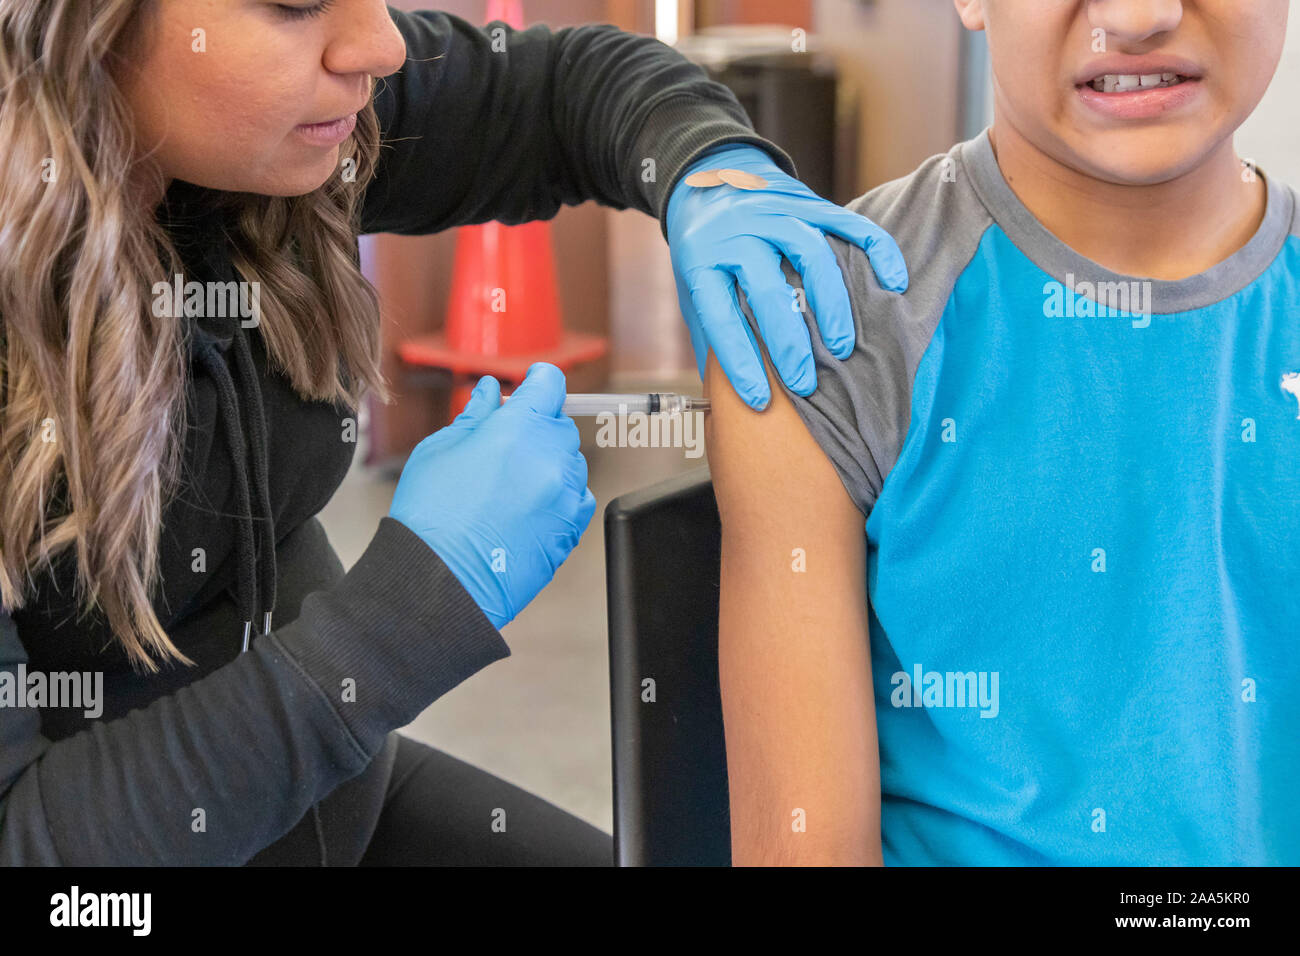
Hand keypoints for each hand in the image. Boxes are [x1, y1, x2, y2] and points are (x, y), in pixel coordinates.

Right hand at [388, 363, 595, 628]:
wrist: (437, 582)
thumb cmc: (430, 518)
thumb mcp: (440, 450)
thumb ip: (475, 416)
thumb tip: (490, 393)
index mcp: (517, 430)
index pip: (550, 385)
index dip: (538, 381)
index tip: (531, 384)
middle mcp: (549, 459)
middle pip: (560, 425)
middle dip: (537, 426)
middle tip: (505, 444)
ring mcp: (564, 496)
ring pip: (570, 462)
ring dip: (548, 462)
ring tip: (509, 485)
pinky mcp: (570, 529)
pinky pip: (578, 498)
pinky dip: (560, 495)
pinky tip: (528, 506)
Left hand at [666, 144, 908, 409]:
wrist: (707, 177)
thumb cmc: (704, 252)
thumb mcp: (691, 289)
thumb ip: (709, 332)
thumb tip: (726, 395)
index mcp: (702, 259)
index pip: (721, 316)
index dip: (740, 362)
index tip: (760, 400)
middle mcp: (738, 233)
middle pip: (767, 289)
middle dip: (790, 343)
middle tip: (807, 383)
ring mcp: (775, 212)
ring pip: (810, 254)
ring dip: (831, 305)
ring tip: (843, 348)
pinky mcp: (808, 201)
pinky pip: (849, 223)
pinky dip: (877, 251)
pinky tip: (893, 283)